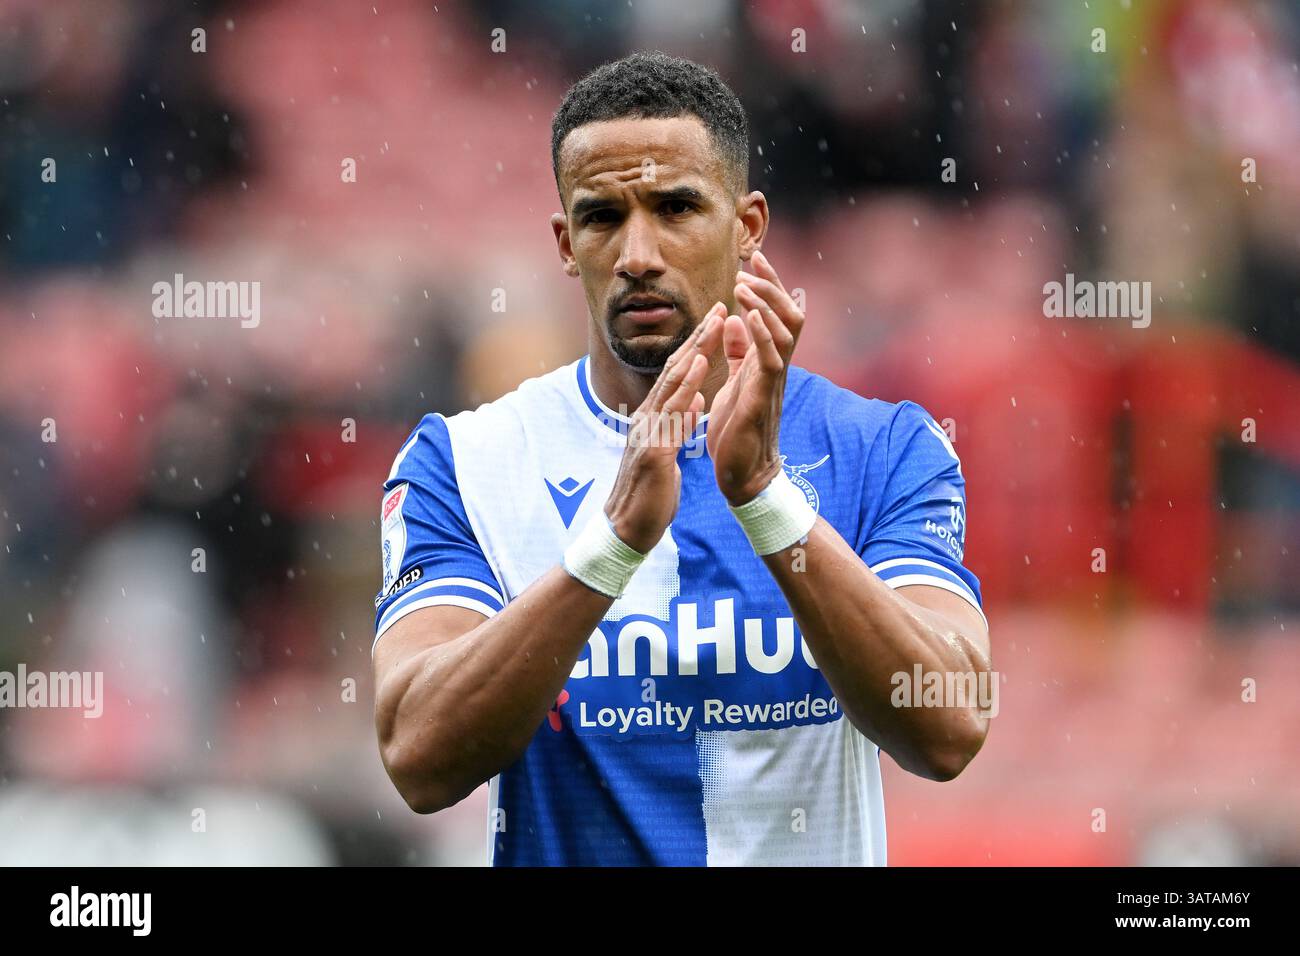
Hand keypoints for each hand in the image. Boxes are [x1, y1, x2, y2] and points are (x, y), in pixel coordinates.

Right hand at [603, 304, 725, 551]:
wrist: (628, 531)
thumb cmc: (650, 495)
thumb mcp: (668, 453)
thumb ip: (680, 424)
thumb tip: (696, 401)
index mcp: (653, 419)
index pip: (676, 374)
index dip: (698, 345)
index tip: (719, 320)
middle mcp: (647, 419)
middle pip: (674, 369)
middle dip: (700, 336)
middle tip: (722, 306)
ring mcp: (647, 434)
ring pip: (672, 385)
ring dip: (695, 352)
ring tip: (715, 325)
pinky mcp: (654, 453)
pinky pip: (672, 417)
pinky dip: (686, 392)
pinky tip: (700, 373)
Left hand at [708, 250, 804, 504]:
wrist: (742, 473)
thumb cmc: (738, 429)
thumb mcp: (734, 381)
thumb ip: (737, 351)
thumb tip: (732, 318)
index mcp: (766, 360)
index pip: (775, 313)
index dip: (768, 284)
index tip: (754, 257)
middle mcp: (775, 366)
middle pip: (788, 314)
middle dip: (772, 283)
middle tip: (754, 259)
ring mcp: (772, 380)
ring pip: (784, 332)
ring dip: (764, 303)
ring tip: (744, 283)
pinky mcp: (761, 397)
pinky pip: (769, 359)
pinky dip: (761, 335)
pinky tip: (748, 316)